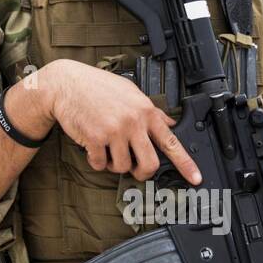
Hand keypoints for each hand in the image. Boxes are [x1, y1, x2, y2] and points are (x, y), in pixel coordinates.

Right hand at [43, 59, 200, 184]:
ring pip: (123, 167)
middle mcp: (133, 122)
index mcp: (145, 111)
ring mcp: (114, 131)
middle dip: (142, 172)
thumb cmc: (97, 86)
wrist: (67, 84)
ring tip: (107, 149)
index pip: (171, 142)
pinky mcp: (95, 138)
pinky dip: (96, 161)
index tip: (196, 178)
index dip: (185, 163)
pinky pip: (100, 164)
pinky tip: (92, 147)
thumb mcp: (130, 92)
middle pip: (149, 164)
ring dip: (114, 164)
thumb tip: (170, 124)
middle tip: (135, 169)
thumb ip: (151, 110)